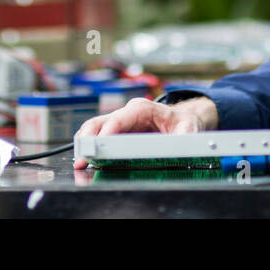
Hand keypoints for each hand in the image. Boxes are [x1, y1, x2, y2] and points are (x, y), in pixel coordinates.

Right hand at [72, 96, 217, 168]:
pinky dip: (90, 147)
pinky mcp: (118, 132)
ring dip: (85, 143)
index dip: (107, 132)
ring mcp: (120, 122)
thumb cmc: (184, 122)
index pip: (119, 119)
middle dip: (88, 139)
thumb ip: (183, 138)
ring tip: (81, 160)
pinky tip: (87, 158)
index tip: (99, 146)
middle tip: (82, 157)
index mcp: (142, 109)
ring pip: (95, 129)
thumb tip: (179, 147)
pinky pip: (98, 136)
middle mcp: (127, 113)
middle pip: (100, 122)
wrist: (184, 119)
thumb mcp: (188, 129)